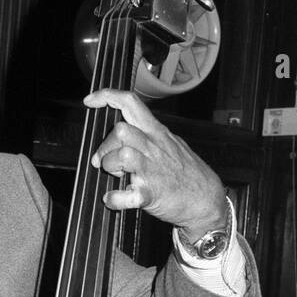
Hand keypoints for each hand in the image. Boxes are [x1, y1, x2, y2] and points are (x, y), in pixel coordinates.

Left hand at [87, 89, 226, 240]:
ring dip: (110, 167)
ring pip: (121, 156)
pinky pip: (126, 195)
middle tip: (105, 161)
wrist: (207, 200)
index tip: (90, 101)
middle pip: (121, 130)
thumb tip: (122, 132)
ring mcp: (153, 171)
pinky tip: (113, 199)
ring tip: (117, 176)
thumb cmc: (187, 173)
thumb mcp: (171, 143)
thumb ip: (148, 135)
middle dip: (105, 146)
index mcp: (157, 133)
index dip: (107, 96)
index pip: (131, 103)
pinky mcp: (151, 194)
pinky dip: (115, 198)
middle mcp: (154, 148)